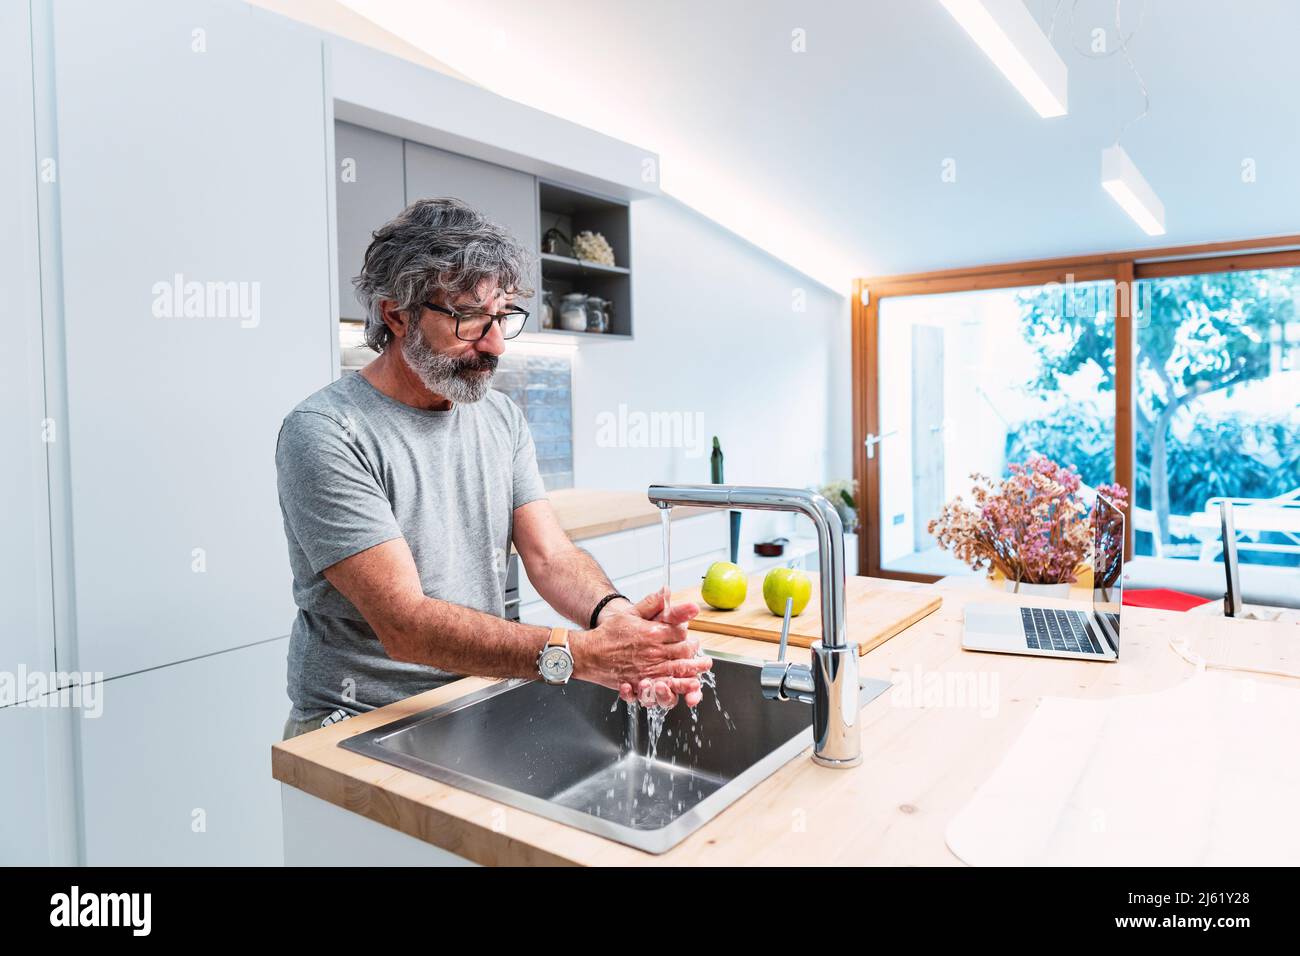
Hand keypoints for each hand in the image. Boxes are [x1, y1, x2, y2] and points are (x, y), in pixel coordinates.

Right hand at [572, 589, 709, 707]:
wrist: (588, 653)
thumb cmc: (608, 633)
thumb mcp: (630, 613)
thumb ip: (651, 603)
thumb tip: (667, 591)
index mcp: (652, 632)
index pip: (680, 632)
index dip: (687, 634)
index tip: (690, 635)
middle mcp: (653, 651)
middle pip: (683, 651)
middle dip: (694, 652)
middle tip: (699, 652)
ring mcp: (648, 668)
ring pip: (678, 670)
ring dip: (693, 670)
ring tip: (701, 671)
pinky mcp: (641, 682)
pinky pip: (663, 686)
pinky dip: (676, 687)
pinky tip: (684, 686)